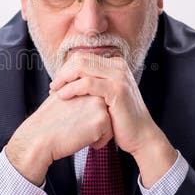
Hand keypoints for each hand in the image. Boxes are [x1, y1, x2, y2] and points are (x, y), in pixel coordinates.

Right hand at [6, 91, 112, 185]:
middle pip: (106, 111)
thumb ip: (77, 92)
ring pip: (110, 122)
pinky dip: (98, 141)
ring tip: (78, 132)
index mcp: (84, 83)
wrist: (39, 137)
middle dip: (95, 122)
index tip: (73, 120)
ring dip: (97, 132)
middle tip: (75, 126)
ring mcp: (99, 104)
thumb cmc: (48, 121)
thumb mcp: (62, 96)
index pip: (98, 102)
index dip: (87, 115)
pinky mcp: (102, 119)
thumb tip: (92, 97)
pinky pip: (109, 134)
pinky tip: (82, 139)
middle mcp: (94, 90)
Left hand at [49, 51, 176, 186]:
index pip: (83, 57)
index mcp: (115, 64)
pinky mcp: (117, 90)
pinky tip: (62, 97)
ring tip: (55, 91)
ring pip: (82, 67)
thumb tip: (68, 79)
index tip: (57, 84)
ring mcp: (119, 76)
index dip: (66, 69)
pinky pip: (87, 83)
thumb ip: (93, 84)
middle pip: (81, 58)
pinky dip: (71, 88)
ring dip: (64, 78)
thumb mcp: (105, 97)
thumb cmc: (120, 120)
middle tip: (53, 86)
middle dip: (63, 72)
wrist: (140, 136)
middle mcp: (118, 66)